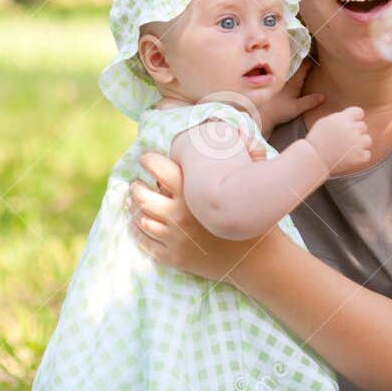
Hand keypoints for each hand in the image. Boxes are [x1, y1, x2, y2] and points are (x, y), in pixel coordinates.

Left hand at [128, 152, 283, 284]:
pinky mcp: (175, 258)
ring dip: (134, 209)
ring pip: (141, 220)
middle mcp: (180, 215)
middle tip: (136, 184)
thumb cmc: (252, 218)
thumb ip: (237, 156)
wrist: (258, 260)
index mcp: (193, 193)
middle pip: (142, 196)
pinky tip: (137, 224)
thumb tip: (237, 130)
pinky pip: (145, 243)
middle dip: (136, 188)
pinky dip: (137, 232)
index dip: (148, 160)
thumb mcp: (245, 184)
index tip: (145, 159)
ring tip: (133, 202)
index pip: (159, 168)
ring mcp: (175, 239)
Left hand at [258, 58, 324, 131]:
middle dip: (306, 63)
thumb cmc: (279, 111)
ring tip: (306, 66)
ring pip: (292, 72)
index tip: (319, 54)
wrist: (261, 115)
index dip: (312, 60)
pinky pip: (287, 78)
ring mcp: (281, 83)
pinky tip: (294, 79)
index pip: (304, 66)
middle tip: (315, 57)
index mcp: (294, 82)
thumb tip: (324, 96)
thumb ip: (310, 101)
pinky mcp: (277, 88)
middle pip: (299, 67)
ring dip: (299, 69)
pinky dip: (292, 75)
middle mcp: (287, 80)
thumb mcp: (297, 108)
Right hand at [306, 107, 371, 175]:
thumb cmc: (317, 141)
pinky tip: (349, 158)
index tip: (350, 125)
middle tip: (344, 140)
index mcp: (344, 118)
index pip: (359, 112)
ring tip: (347, 149)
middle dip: (356, 132)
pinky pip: (367, 154)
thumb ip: (340, 117)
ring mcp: (357, 143)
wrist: (314, 159)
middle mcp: (352, 129)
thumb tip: (352, 117)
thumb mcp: (325, 122)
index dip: (355, 119)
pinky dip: (360, 157)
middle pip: (363, 127)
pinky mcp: (360, 156)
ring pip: (367, 140)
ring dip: (360, 144)